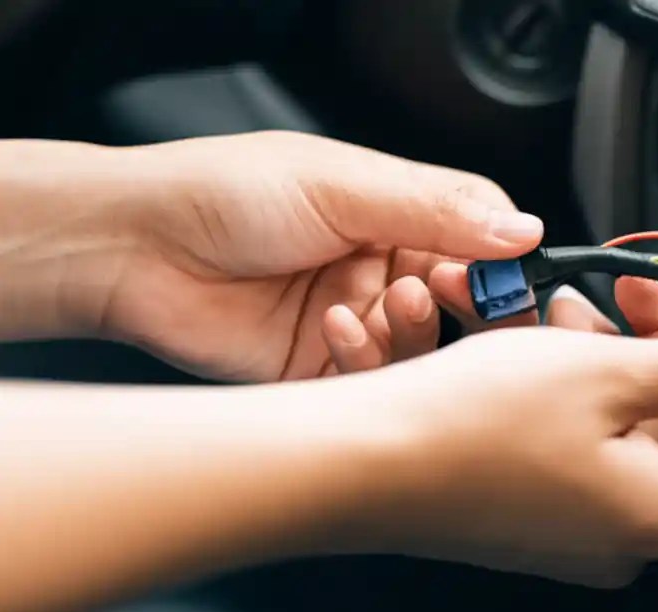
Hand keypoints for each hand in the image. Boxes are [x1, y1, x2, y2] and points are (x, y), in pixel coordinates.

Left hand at [103, 131, 542, 380]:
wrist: (134, 248)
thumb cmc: (224, 194)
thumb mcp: (345, 184)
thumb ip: (438, 210)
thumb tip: (523, 228)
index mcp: (397, 215)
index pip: (482, 241)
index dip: (503, 263)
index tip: (511, 274)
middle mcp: (383, 270)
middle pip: (468, 303)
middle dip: (477, 309)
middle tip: (467, 301)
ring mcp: (358, 321)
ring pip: (428, 347)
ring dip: (418, 330)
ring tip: (391, 303)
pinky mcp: (326, 372)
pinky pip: (376, 382)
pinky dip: (369, 359)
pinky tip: (339, 327)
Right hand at [330, 281, 657, 587]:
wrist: (358, 463)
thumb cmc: (469, 426)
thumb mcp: (608, 371)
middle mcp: (625, 535)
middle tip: (639, 291)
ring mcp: (575, 531)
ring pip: (624, 425)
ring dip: (612, 355)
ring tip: (572, 306)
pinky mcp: (532, 515)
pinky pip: (578, 442)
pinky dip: (573, 388)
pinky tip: (542, 343)